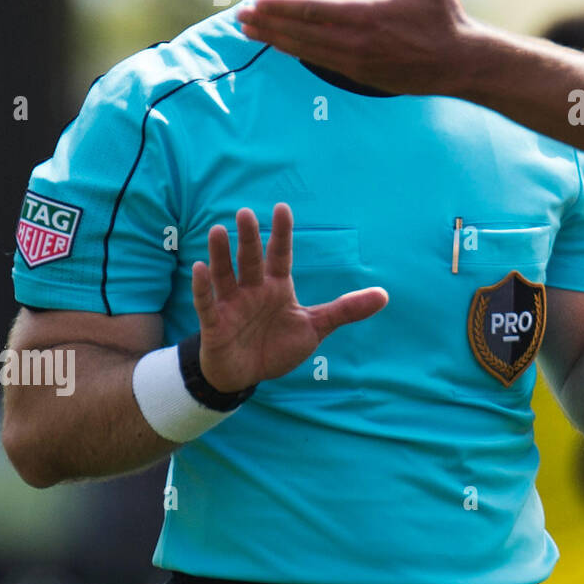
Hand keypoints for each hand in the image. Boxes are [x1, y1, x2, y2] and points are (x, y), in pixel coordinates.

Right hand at [193, 204, 387, 392]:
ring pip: (225, 275)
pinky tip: (199, 269)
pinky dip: (202, 288)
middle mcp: (253, 291)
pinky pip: (206, 303)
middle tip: (245, 213)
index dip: (281, 233)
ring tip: (218, 230)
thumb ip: (345, 310)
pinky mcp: (215, 324)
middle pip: (251, 260)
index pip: (280, 255)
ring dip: (221, 255)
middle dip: (249, 238)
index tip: (282, 208)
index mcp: (277, 288)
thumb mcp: (316, 327)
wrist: (247, 375)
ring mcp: (231, 305)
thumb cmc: (277, 346)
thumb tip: (385, 295)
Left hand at [236, 0, 472, 94]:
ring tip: (251, 32)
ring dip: (276, 40)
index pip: (311, 9)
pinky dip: (299, 53)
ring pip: (306, 50)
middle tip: (240, 18)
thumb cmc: (446, 19)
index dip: (279, 7)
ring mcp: (357, 62)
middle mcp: (356, 41)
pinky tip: (285, 46)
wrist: (462, 64)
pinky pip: (322, 62)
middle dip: (268, 24)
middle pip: (300, 32)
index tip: (255, 3)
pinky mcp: (363, 75)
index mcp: (367, 15)